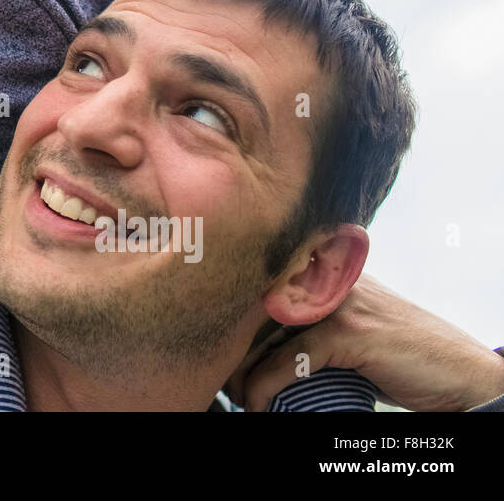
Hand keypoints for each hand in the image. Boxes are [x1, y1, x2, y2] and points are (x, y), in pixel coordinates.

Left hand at [225, 274, 503, 411]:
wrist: (458, 372)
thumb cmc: (398, 352)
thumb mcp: (347, 324)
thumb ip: (308, 317)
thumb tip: (252, 340)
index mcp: (323, 268)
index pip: (258, 287)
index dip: (231, 320)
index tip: (215, 351)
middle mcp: (326, 276)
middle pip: (253, 309)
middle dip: (231, 349)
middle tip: (223, 381)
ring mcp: (336, 301)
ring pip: (263, 335)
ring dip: (241, 374)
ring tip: (238, 397)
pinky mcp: (347, 332)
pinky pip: (288, 362)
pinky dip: (265, 389)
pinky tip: (258, 405)